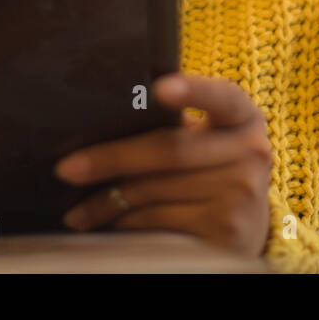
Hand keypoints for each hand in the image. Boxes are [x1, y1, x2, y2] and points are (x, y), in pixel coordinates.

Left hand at [54, 72, 273, 257]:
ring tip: (75, 211)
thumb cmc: (209, 169)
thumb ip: (175, 125)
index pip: (220, 96)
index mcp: (243, 117)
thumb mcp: (207, 140)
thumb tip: (98, 123)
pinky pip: (159, 223)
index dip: (191, 90)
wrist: (247, 226)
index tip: (158, 88)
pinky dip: (125, 225)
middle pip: (171, 150)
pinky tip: (105, 226)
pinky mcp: (228, 231)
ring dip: (106, 202)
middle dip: (111, 159)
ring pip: (155, 192)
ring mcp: (243, 194)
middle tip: (66, 169)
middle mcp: (252, 152)